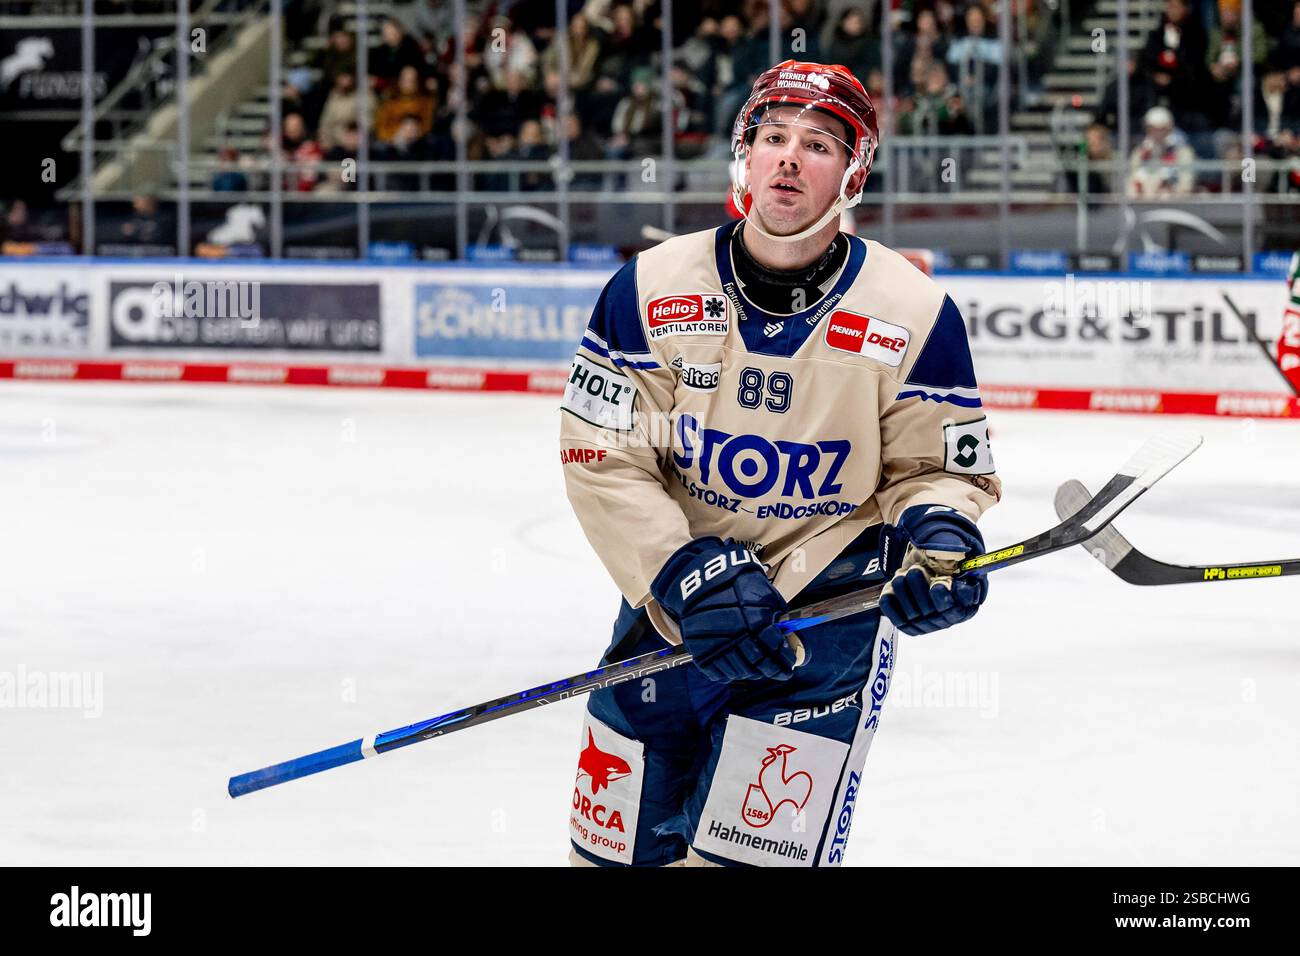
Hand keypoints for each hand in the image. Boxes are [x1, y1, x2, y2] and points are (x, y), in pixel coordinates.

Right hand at [651, 537, 801, 681]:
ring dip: (753, 674)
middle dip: (773, 671)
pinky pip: (719, 674)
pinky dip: (730, 674)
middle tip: (779, 673)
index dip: (786, 660)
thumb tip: (786, 638)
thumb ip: (777, 617)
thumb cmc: (737, 584)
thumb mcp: (764, 594)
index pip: (776, 650)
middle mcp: (738, 637)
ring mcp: (718, 646)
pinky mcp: (701, 652)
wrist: (701, 581)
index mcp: (757, 622)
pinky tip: (737, 670)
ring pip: (740, 672)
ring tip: (758, 671)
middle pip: (760, 665)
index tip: (789, 665)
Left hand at [879, 505, 988, 635]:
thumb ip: (951, 549)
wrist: (925, 568)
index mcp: (969, 600)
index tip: (939, 584)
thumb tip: (946, 548)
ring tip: (901, 575)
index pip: (965, 602)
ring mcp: (929, 623)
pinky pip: (898, 619)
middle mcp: (950, 616)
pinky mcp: (910, 625)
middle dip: (922, 589)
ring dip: (904, 592)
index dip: (952, 596)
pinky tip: (889, 591)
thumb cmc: (941, 561)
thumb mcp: (951, 551)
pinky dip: (891, 605)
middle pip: (936, 609)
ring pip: (915, 614)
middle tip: (914, 570)